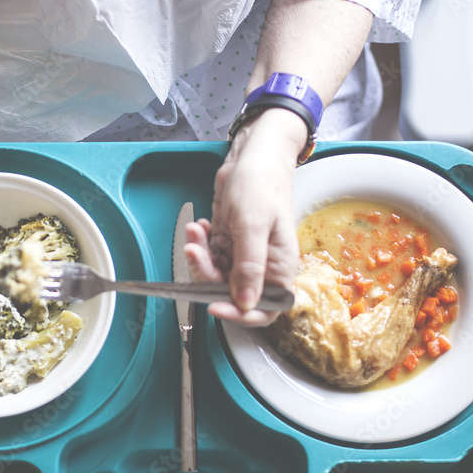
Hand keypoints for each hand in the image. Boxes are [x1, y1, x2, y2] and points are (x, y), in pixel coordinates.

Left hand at [185, 108, 303, 325]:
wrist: (253, 157)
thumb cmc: (262, 185)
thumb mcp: (254, 225)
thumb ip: (250, 266)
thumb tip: (247, 303)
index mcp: (279, 268)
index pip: (265, 309)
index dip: (240, 314)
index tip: (213, 306)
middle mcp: (262, 268)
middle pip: (231, 293)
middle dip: (207, 275)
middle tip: (194, 250)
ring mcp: (243, 257)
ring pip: (214, 275)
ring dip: (199, 256)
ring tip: (195, 230)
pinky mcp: (228, 245)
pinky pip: (208, 257)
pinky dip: (200, 244)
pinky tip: (200, 226)